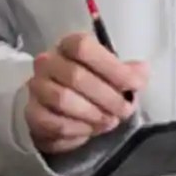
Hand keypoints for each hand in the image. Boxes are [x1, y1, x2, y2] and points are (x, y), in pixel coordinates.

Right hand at [25, 31, 147, 154]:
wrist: (54, 110)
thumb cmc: (86, 87)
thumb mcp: (108, 74)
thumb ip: (125, 72)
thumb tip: (142, 70)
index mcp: (67, 46)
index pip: (83, 47)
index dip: (112, 67)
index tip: (135, 84)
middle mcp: (47, 62)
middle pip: (76, 76)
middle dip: (107, 97)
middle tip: (125, 110)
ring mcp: (37, 87)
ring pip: (64, 100)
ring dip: (93, 114)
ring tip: (110, 121)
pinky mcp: (33, 114)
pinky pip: (56, 123)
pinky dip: (79, 129)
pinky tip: (91, 129)